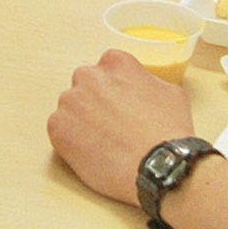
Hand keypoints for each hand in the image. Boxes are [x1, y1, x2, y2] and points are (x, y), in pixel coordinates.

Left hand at [47, 49, 197, 207]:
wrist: (159, 166)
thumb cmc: (168, 131)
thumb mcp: (170, 92)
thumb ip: (145, 81)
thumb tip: (137, 86)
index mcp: (115, 62)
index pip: (106, 69)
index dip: (115, 89)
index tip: (121, 105)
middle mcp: (88, 75)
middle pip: (85, 85)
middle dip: (95, 102)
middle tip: (112, 126)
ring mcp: (70, 101)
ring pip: (70, 108)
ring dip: (82, 121)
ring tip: (104, 143)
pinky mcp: (57, 127)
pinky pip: (59, 130)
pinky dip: (71, 141)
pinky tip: (92, 152)